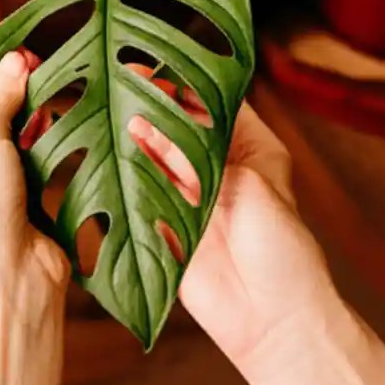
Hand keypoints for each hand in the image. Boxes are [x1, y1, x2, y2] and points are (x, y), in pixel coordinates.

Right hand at [128, 96, 336, 366]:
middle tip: (113, 87)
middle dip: (148, 108)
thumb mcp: (249, 186)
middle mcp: (217, 167)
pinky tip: (101, 158)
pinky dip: (120, 179)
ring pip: (154, 158)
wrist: (273, 319)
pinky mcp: (166, 227)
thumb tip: (148, 124)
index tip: (146, 64)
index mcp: (249, 147)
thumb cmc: (282, 250)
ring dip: (131, 141)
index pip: (211, 101)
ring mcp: (189, 197)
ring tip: (103, 117)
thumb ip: (198, 154)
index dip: (180, 82)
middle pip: (176, 126)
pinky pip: (138, 196)